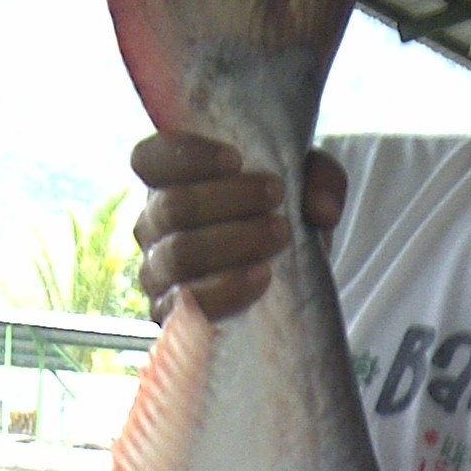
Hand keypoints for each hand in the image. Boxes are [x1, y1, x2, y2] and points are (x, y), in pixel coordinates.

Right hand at [133, 132, 346, 322]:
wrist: (293, 284)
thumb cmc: (284, 218)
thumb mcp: (309, 185)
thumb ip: (321, 178)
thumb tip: (322, 209)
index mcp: (171, 181)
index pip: (149, 159)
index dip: (187, 155)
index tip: (237, 158)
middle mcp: (155, 225)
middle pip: (172, 206)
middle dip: (229, 199)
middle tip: (277, 197)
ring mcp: (160, 272)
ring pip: (179, 254)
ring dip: (233, 242)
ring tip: (280, 236)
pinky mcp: (173, 315)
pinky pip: (189, 305)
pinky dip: (227, 290)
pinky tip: (263, 277)